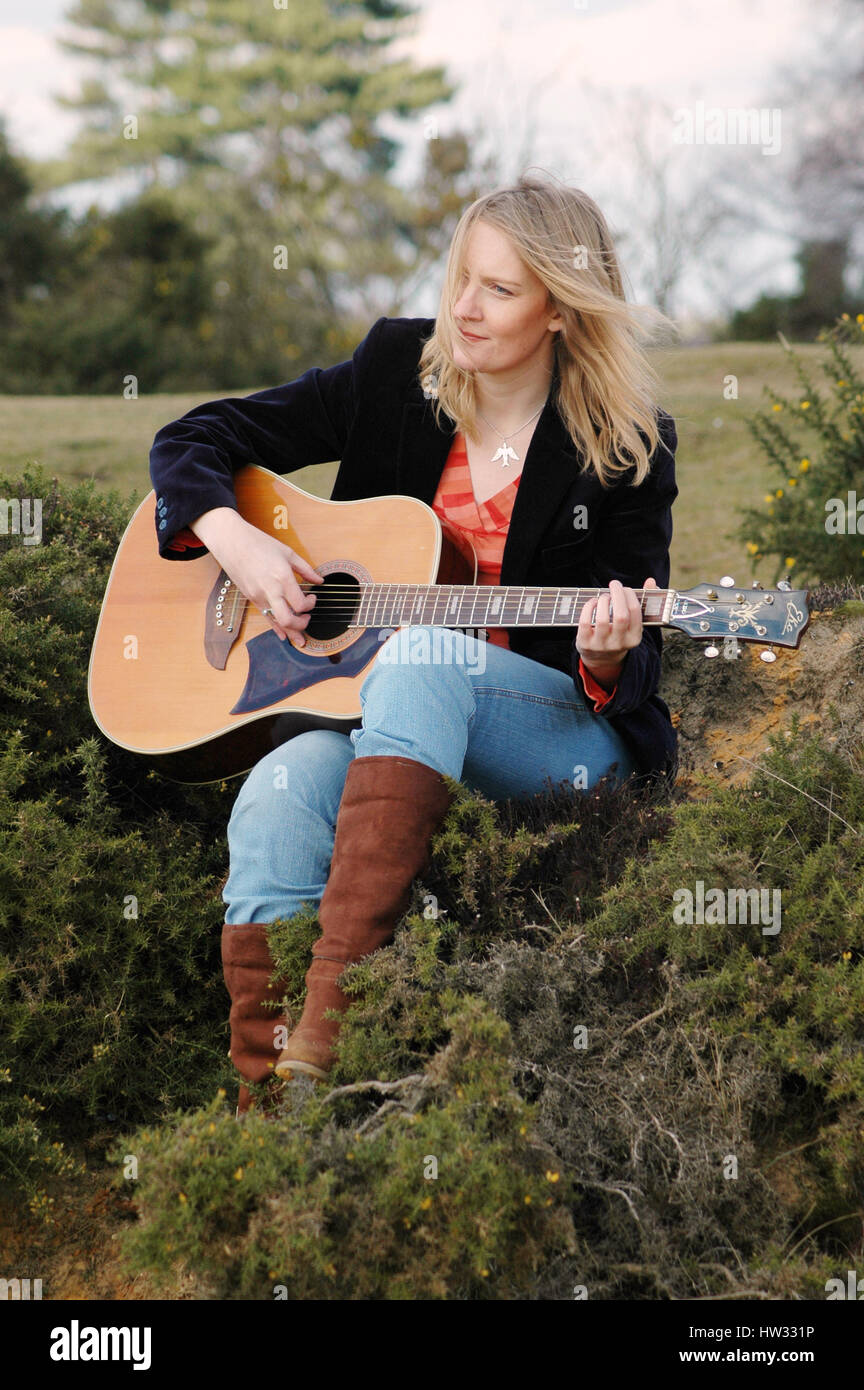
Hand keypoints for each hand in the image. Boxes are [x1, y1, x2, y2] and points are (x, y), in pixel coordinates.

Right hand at [190, 507, 323, 645]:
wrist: (231, 541)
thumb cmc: (259, 543)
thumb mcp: (288, 553)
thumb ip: (306, 569)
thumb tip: (319, 581)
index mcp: (282, 577)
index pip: (300, 603)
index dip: (310, 605)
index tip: (312, 597)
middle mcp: (270, 590)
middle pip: (288, 619)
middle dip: (301, 625)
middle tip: (307, 619)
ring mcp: (258, 596)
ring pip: (276, 622)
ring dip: (290, 632)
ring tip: (300, 639)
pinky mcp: (251, 598)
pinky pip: (265, 618)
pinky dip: (275, 628)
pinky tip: (283, 635)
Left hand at [575, 576, 657, 687]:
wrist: (602, 659)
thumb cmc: (620, 634)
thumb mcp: (633, 624)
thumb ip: (642, 603)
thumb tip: (651, 581)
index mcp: (634, 638)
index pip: (635, 613)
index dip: (630, 596)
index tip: (625, 588)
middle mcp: (619, 643)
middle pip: (621, 616)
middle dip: (617, 595)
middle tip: (614, 584)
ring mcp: (601, 645)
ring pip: (602, 619)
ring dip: (603, 601)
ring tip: (604, 596)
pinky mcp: (585, 643)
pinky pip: (585, 622)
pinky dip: (589, 607)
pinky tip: (593, 602)